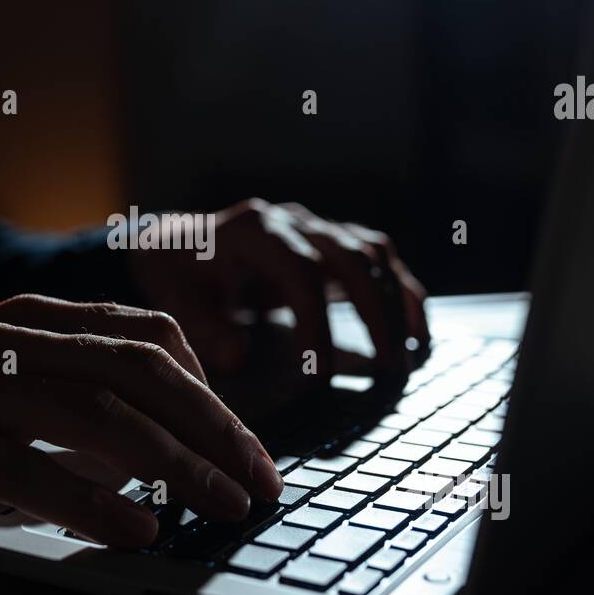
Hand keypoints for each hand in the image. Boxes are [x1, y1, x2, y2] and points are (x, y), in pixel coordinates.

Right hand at [0, 295, 283, 547]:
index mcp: (37, 317)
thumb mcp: (3, 366)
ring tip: (218, 506)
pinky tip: (135, 530)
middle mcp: (16, 339)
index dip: (211, 390)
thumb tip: (157, 441)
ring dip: (174, 466)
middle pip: (143, 370)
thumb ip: (73, 384)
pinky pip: (34, 472)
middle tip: (257, 480)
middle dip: (214, 428)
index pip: (151, 336)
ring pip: (100, 416)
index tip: (243, 442)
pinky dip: (93, 504)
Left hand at [131, 199, 428, 376]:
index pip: (300, 271)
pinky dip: (401, 294)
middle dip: (374, 313)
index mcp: (254, 230)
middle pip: (350, 258)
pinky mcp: (332, 245)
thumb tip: (237, 358)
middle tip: (386, 368)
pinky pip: (378, 261)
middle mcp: (293, 222)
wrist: (177, 245)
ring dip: (396, 304)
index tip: (320, 372)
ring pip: (373, 255)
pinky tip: (417, 334)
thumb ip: (203, 328)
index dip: (316, 321)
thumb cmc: (178, 275)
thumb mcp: (176, 300)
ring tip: (406, 357)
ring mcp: (317, 230)